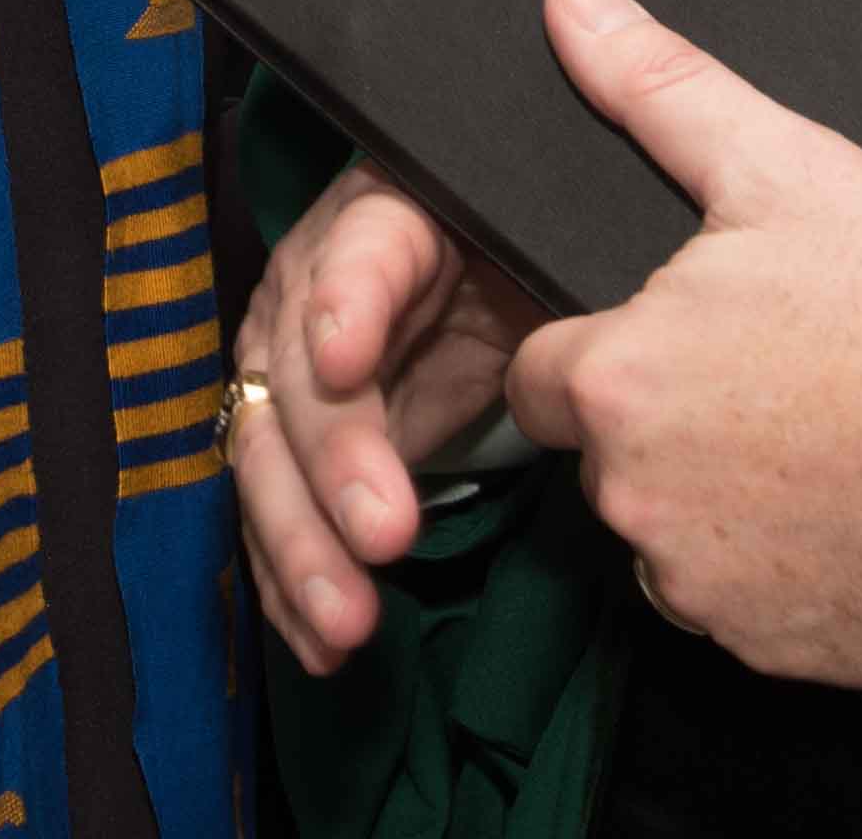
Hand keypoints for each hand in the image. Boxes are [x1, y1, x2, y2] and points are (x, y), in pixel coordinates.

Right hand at [228, 158, 545, 674]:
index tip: (347, 360)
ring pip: (271, 457)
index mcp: (386, 218)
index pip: (359, 252)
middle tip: (382, 536)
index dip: (347, 303)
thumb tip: (590, 328)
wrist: (485, 275)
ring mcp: (290, 369)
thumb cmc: (519, 255)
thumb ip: (554, 267)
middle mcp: (312, 290)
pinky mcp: (296, 445)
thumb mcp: (538, 247)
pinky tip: (323, 644)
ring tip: (346, 623)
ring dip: (303, 546)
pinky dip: (297, 583)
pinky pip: (282, 513)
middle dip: (332, 463)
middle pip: (300, 376)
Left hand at [502, 0, 861, 688]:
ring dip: (722, 496)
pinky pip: (741, 606)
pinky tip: (855, 507)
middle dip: (672, 419)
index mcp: (621, 380)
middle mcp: (638, 501)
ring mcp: (706, 590)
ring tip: (829, 437)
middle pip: (611, 458)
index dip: (614, 346)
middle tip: (784, 372)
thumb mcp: (792, 169)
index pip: (548, 377)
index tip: (695, 332)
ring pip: (673, 533)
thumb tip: (570, 0)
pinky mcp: (772, 653)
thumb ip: (658, 90)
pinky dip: (782, 566)